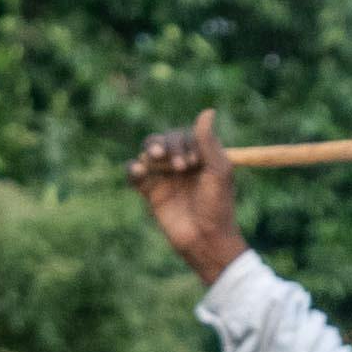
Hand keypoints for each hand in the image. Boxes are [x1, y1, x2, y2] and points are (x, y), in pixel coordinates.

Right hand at [133, 109, 249, 285]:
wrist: (206, 241)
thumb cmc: (218, 207)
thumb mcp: (218, 171)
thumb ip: (208, 142)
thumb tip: (207, 111)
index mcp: (199, 156)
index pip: (185, 135)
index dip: (186, 143)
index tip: (195, 162)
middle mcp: (180, 163)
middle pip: (165, 139)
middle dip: (169, 145)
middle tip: (180, 166)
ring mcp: (164, 177)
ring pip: (148, 151)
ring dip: (151, 148)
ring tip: (156, 158)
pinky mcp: (150, 192)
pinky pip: (135, 173)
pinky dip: (133, 168)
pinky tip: (139, 170)